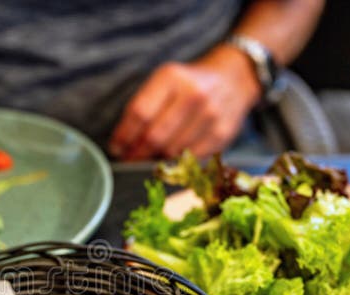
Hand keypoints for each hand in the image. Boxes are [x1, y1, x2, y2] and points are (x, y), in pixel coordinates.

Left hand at [109, 46, 261, 160]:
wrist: (233, 78)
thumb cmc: (188, 84)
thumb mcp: (164, 81)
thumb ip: (143, 107)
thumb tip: (122, 146)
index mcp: (172, 77)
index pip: (139, 113)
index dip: (123, 136)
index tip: (116, 148)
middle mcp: (193, 94)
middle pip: (154, 136)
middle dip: (136, 153)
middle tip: (129, 159)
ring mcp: (210, 114)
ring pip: (171, 150)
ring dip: (156, 159)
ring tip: (149, 157)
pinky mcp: (222, 133)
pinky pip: (190, 158)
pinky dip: (177, 161)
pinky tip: (171, 156)